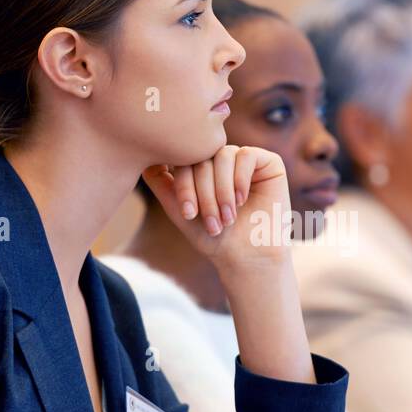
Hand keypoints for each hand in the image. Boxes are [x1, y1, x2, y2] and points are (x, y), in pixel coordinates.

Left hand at [141, 145, 292, 273]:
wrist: (248, 256)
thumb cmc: (214, 237)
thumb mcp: (179, 208)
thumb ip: (160, 182)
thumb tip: (145, 155)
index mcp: (201, 167)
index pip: (183, 159)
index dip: (183, 184)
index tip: (188, 214)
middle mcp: (221, 159)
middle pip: (202, 157)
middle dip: (203, 192)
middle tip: (211, 222)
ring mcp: (243, 159)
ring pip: (222, 156)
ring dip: (222, 190)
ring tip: (227, 217)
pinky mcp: (266, 161)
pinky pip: (246, 155)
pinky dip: (240, 179)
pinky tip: (241, 200)